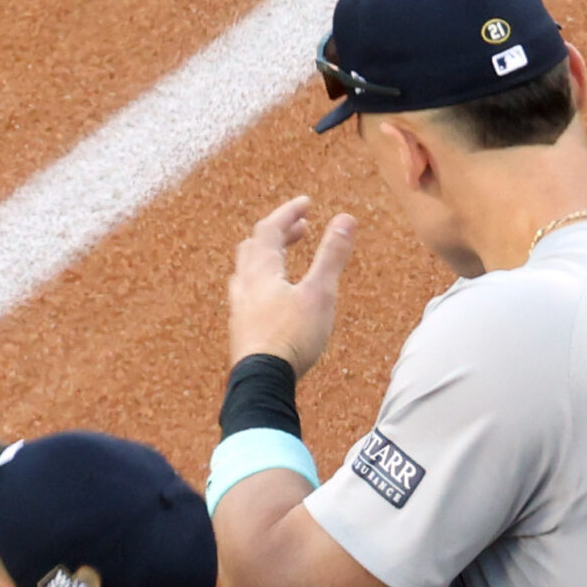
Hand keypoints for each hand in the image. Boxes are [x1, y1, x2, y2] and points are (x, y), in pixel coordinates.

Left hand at [230, 195, 357, 371]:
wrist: (262, 381)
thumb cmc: (291, 337)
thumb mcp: (319, 293)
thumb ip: (331, 256)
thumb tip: (346, 219)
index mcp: (262, 270)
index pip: (269, 229)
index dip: (287, 213)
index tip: (306, 205)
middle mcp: (245, 285)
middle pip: (255, 248)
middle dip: (278, 233)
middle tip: (301, 229)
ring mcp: (240, 309)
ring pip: (247, 272)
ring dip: (267, 258)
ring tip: (285, 259)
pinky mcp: (242, 330)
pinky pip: (248, 296)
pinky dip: (263, 284)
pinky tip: (273, 300)